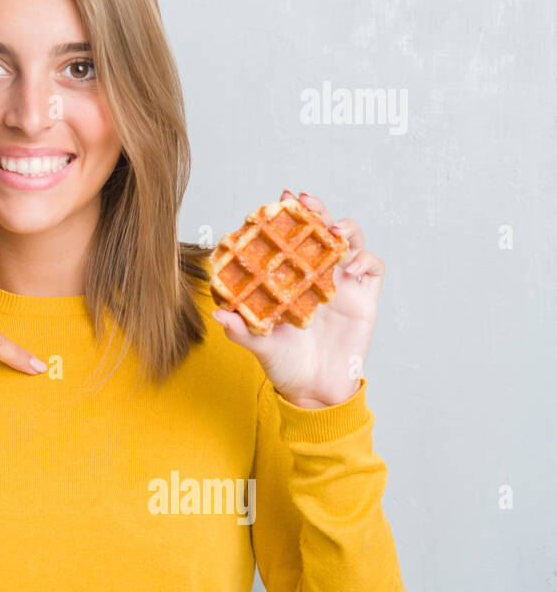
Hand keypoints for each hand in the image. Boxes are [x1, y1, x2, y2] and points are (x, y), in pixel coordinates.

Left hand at [212, 189, 383, 407]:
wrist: (316, 390)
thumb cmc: (284, 365)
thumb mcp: (260, 346)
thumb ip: (242, 330)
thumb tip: (218, 313)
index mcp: (290, 279)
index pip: (289, 240)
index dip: (286, 219)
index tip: (275, 202)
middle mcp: (316, 275)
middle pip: (320, 231)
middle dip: (315, 210)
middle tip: (303, 201)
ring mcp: (342, 284)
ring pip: (350, 241)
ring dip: (345, 228)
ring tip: (333, 231)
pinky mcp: (365, 298)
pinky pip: (373, 267)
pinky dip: (366, 259)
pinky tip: (351, 267)